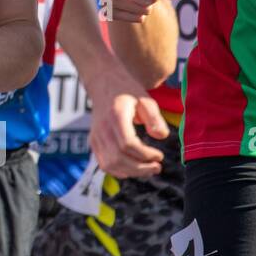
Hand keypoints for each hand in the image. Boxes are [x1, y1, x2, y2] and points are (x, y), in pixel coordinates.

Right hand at [86, 61, 169, 177]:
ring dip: (131, 172)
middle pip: (119, 157)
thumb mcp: (145, 99)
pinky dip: (118, 172)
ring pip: (110, 164)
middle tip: (157, 167)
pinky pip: (103, 164)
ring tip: (148, 170)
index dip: (145, 154)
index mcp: (115, 116)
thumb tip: (161, 136)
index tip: (160, 155)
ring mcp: (95, 136)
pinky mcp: (94, 142)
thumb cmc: (128, 91)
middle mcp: (102, 128)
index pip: (128, 144)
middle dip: (141, 168)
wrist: (103, 83)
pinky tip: (133, 170)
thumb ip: (155, 117)